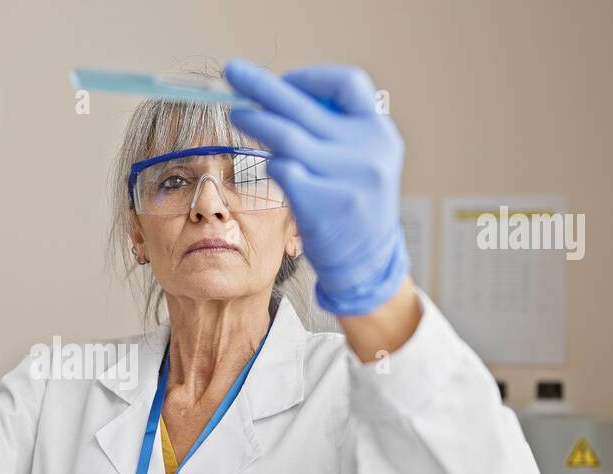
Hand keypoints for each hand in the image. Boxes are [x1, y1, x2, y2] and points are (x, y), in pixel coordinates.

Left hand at [224, 61, 408, 315]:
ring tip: (237, 115)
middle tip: (232, 73)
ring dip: (256, 122)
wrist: (367, 262)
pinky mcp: (324, 205)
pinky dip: (273, 166)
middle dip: (262, 86)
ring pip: (288, 138)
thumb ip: (333, 129)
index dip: (311, 79)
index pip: (348, 84)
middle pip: (305, 106)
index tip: (284, 81)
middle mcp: (368, 151)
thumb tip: (281, 94)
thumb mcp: (361, 158)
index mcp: (379, 132)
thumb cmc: (353, 204)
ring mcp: (348, 178)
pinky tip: (272, 167)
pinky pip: (285, 171)